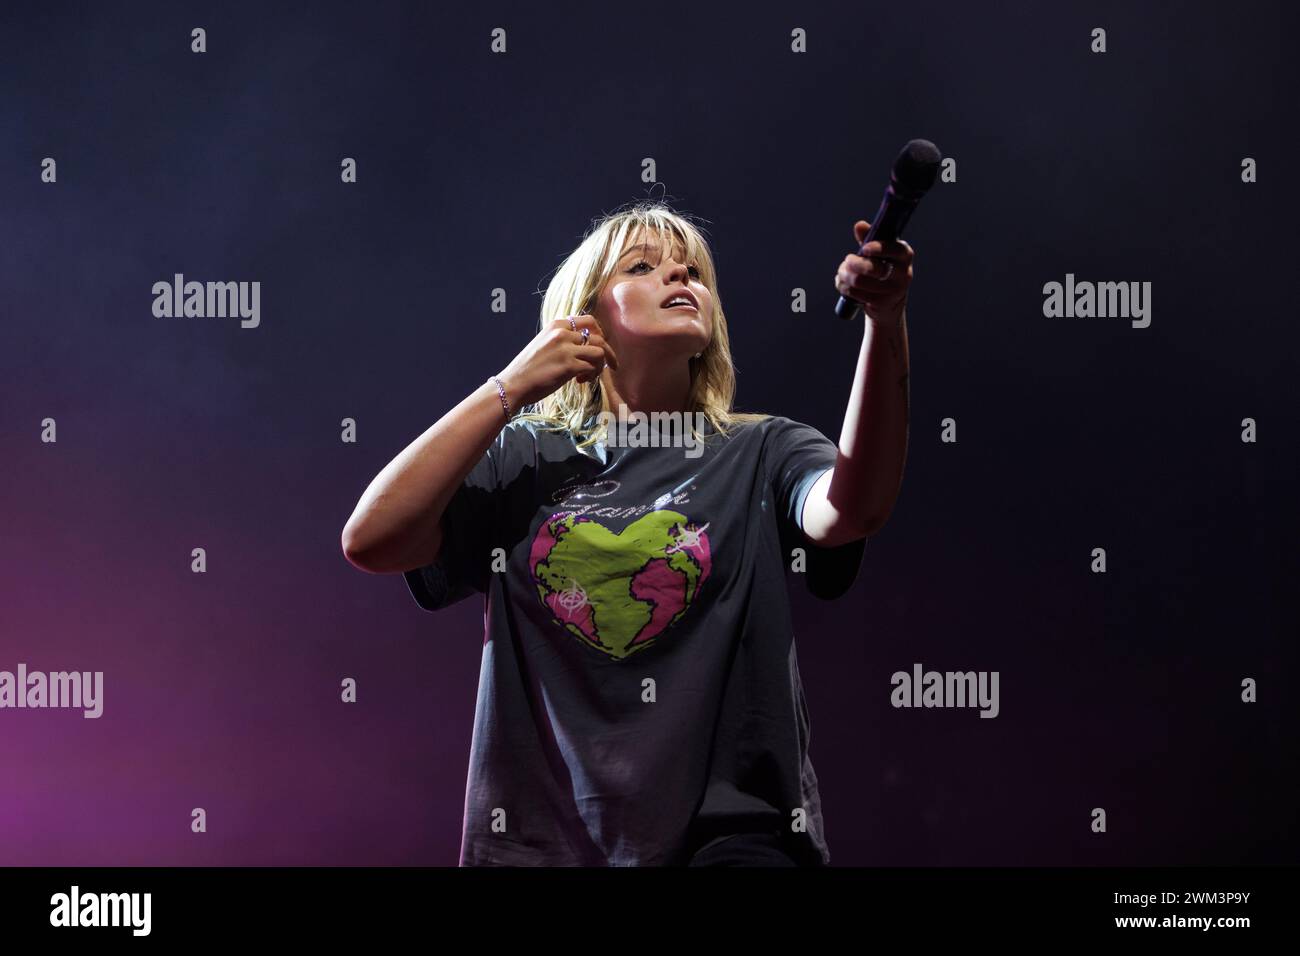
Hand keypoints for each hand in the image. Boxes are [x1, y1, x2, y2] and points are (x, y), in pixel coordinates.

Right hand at [496, 314, 619, 407]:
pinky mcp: (569, 366)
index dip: (599, 334)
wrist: (513, 384)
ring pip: (600, 352)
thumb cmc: (528, 369)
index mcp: (556, 325)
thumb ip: (562, 340)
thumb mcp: (544, 344)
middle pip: (599, 337)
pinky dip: (591, 375)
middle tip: (608, 366)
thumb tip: (585, 346)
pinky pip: (593, 367)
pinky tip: (579, 381)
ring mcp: (566, 349)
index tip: (600, 346)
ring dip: (599, 366)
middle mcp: (562, 333)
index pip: (589, 321)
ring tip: (587, 376)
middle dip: (608, 353)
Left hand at [834, 220, 913, 321]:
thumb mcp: (878, 252)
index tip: (865, 249)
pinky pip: (856, 294)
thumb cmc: (881, 268)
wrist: (888, 301)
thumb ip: (869, 238)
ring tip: (842, 272)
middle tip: (847, 260)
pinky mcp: (881, 303)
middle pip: (874, 268)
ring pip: (860, 281)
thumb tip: (860, 225)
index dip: (879, 248)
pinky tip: (843, 284)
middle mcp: (903, 273)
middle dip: (854, 263)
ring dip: (845, 275)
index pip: (895, 250)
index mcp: (904, 254)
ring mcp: (893, 290)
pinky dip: (844, 287)